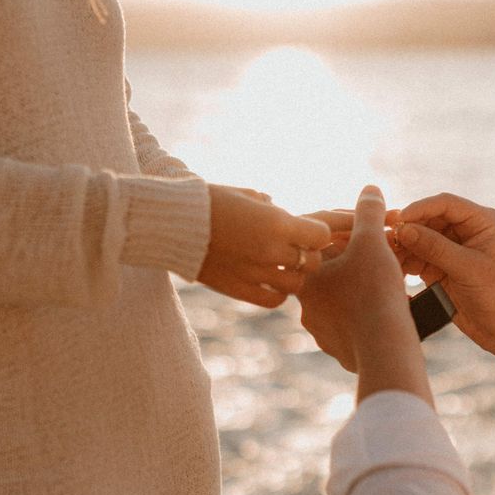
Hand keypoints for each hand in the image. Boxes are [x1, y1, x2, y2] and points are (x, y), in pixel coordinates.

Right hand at [198, 186, 333, 307]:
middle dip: (307, 253)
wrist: (174, 223)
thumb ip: (271, 206)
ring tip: (281, 265)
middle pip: (311, 261)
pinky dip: (278, 292)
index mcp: (276, 223)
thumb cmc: (210, 201)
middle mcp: (270, 250)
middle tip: (295, 248)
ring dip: (293, 274)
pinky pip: (274, 299)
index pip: (320, 235)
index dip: (317, 232)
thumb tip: (281, 211)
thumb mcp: (246, 194)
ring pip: (296, 284)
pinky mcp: (240, 289)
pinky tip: (270, 281)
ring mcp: (256, 273)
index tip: (307, 230)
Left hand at [299, 186, 430, 403]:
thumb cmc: (374, 291)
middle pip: (333, 274)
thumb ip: (368, 213)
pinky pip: (354, 325)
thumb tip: (369, 190)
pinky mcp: (340, 350)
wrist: (384, 348)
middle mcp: (306, 307)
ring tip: (389, 281)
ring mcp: (322, 332)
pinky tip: (388, 308)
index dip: (349, 232)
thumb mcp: (372, 241)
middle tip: (383, 254)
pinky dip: (368, 314)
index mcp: (306, 278)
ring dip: (363, 289)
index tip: (372, 232)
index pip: (322, 246)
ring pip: (343, 301)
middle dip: (357, 262)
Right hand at [391, 193, 494, 369]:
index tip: (398, 220)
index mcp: (481, 221)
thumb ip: (434, 247)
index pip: (445, 204)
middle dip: (406, 228)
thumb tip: (403, 229)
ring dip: (401, 245)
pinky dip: (404, 261)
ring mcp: (451, 249)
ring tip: (384, 254)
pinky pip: (416, 257)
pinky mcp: (440, 267)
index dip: (419, 208)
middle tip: (383, 237)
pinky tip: (391, 267)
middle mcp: (465, 230)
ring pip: (418, 238)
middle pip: (427, 219)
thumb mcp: (467, 268)